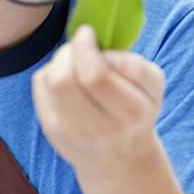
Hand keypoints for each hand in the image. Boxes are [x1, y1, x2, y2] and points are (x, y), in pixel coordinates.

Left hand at [32, 25, 165, 172]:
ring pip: (50, 82)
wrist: (119, 160)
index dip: (86, 46)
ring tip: (74, 60)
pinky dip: (50, 72)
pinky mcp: (53, 132)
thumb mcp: (153, 89)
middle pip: (64, 81)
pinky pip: (41, 87)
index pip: (96, 75)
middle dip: (67, 51)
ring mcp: (73, 134)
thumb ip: (136, 66)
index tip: (89, 33)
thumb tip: (99, 53)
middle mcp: (101, 129)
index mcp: (132, 113)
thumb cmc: (137, 112)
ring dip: (59, 60)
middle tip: (79, 44)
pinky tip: (66, 78)